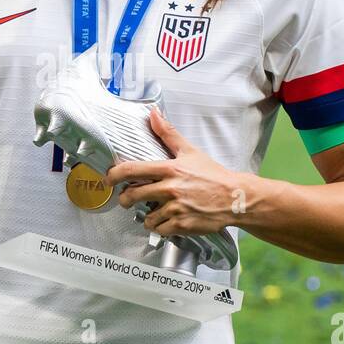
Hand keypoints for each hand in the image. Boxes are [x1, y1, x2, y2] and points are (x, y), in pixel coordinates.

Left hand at [102, 108, 242, 236]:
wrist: (234, 197)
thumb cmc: (213, 175)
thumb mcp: (189, 151)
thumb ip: (168, 134)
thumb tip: (153, 114)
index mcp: (169, 169)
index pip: (131, 170)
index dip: (114, 175)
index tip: (108, 179)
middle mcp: (169, 189)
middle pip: (132, 196)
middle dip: (125, 199)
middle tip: (127, 199)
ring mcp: (175, 208)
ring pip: (146, 217)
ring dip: (147, 216)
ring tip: (155, 211)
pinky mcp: (182, 225)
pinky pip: (159, 230)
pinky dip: (161, 227)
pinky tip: (167, 220)